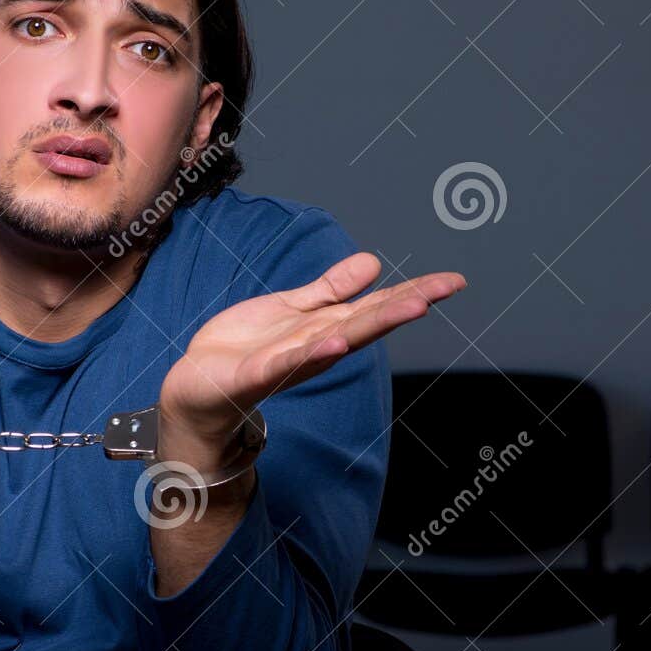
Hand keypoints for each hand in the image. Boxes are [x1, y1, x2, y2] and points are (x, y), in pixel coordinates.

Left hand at [157, 252, 464, 465]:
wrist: (198, 388)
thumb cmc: (245, 349)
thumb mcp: (295, 309)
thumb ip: (332, 289)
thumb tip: (373, 262)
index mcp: (326, 327)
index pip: (376, 306)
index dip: (414, 293)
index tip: (452, 281)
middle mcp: (315, 346)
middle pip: (365, 323)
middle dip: (401, 308)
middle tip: (437, 293)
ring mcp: (288, 361)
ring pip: (335, 341)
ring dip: (368, 327)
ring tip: (402, 309)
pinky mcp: (255, 375)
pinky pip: (285, 362)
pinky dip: (310, 353)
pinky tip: (333, 341)